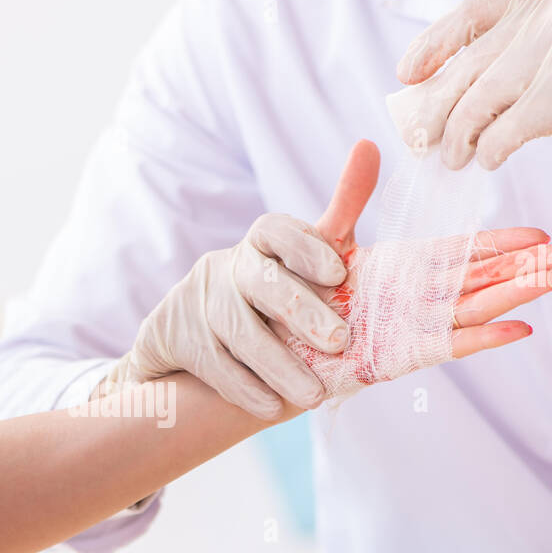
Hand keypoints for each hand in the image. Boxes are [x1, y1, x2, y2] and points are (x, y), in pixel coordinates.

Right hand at [102, 211, 352, 420]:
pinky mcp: (181, 340)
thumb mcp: (303, 256)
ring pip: (240, 333)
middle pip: (262, 283)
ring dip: (279, 365)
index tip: (340, 272)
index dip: (308, 248)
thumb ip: (338, 214)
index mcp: (262, 242)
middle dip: (302, 312)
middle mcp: (229, 266)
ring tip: (313, 395)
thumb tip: (370, 146)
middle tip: (339, 341)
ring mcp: (201, 304)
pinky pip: (216, 366)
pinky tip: (271, 406)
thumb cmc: (268, 294)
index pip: (278, 231)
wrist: (187, 335)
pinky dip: (245, 388)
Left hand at [287, 140, 551, 398]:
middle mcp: (412, 300)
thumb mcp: (325, 238)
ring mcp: (408, 329)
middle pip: (478, 280)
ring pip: (472, 309)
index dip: (499, 244)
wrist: (267, 342)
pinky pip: (445, 346)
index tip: (540, 233)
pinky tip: (519, 329)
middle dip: (523, 268)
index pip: (461, 253)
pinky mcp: (396, 357)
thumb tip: (367, 142)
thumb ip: (351, 197)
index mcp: (402, 269)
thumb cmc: (295, 294)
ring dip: (513, 295)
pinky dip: (481, 339)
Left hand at [388, 0, 551, 172]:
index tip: (405, 76)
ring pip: (481, 102)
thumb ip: (507, 62)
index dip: (432, 46)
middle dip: (439, 110)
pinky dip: (490, 150)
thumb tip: (437, 97)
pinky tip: (490, 158)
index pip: (471, 16)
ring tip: (456, 157)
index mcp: (544, 2)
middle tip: (426, 141)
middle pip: (469, 67)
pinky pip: (508, 131)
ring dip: (459, 137)